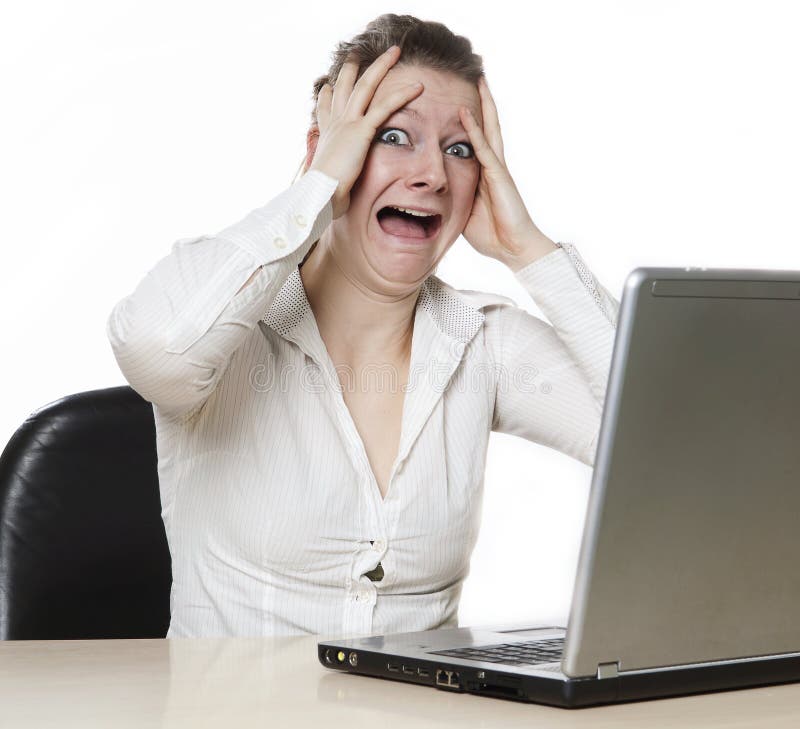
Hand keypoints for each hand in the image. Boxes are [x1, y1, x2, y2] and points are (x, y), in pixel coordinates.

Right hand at [309, 46, 424, 219]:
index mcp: (327, 135)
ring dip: (381, 66)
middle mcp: (335, 123)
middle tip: (356, 53)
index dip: (327, 95)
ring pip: (366, 86)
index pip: (326, 108)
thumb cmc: (323, 195)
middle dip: (351, 68)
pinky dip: (402, 94)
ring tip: (394, 52)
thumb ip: (334, 177)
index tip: (328, 86)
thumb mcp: (328, 181)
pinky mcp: (361, 131)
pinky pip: (385, 107)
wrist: (320, 195)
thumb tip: (334, 191)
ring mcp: (348, 123)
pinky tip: (418, 86)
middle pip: (345, 87)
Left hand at [459, 76, 557, 270]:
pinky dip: (474, 129)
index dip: (469, 121)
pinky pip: (483, 148)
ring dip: (483, 104)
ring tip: (479, 80)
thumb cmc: (492, 235)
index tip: (459, 100)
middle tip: (477, 76)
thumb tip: (433, 196)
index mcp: (484, 174)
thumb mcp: (464, 213)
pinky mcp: (498, 176)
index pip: (475, 141)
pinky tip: (465, 112)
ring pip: (489, 129)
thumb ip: (454, 198)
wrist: (514, 249)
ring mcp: (497, 168)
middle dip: (483, 102)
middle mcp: (493, 165)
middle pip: (487, 127)